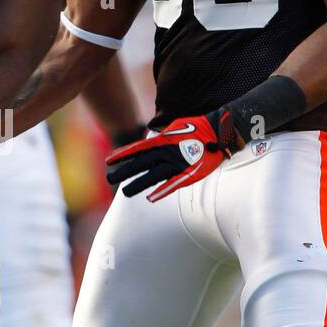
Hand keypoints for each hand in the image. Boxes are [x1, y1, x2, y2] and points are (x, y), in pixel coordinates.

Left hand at [105, 113, 230, 201]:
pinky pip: (172, 184)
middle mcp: (165, 152)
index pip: (136, 149)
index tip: (109, 161)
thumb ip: (161, 138)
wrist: (218, 131)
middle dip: (123, 171)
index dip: (122, 155)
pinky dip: (162, 191)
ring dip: (137, 184)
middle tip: (109, 178)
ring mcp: (176, 163)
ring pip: (152, 176)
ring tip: (124, 192)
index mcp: (161, 141)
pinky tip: (150, 198)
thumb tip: (151, 141)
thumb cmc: (197, 129)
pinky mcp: (188, 172)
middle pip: (140, 164)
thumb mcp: (174, 129)